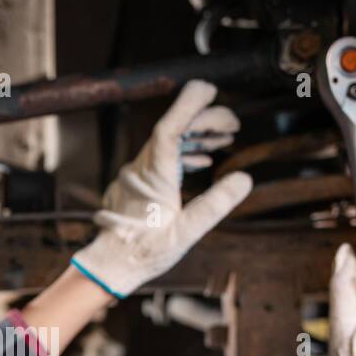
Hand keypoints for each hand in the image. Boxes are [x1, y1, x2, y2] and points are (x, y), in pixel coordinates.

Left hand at [70, 80, 252, 298]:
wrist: (111, 266)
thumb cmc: (145, 252)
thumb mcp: (186, 233)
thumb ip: (215, 205)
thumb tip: (244, 179)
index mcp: (154, 176)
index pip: (170, 128)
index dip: (189, 106)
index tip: (208, 89)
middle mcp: (142, 168)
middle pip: (173, 130)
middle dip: (203, 120)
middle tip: (233, 123)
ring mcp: (137, 175)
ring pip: (167, 143)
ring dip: (195, 136)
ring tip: (225, 137)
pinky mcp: (136, 184)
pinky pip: (161, 157)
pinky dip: (184, 153)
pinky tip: (202, 159)